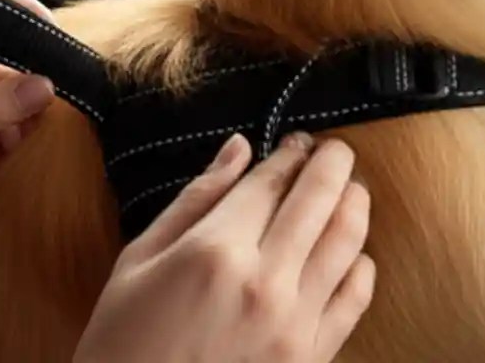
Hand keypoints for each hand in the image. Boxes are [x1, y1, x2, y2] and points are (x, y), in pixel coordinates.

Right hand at [73, 133, 374, 362]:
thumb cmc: (122, 344)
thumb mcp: (138, 263)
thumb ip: (195, 200)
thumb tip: (239, 148)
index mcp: (214, 251)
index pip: (271, 181)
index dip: (290, 153)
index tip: (298, 142)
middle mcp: (264, 281)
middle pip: (320, 199)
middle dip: (334, 162)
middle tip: (335, 151)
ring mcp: (294, 322)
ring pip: (348, 240)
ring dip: (356, 203)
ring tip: (350, 190)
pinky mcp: (311, 356)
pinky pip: (356, 297)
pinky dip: (362, 264)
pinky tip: (353, 252)